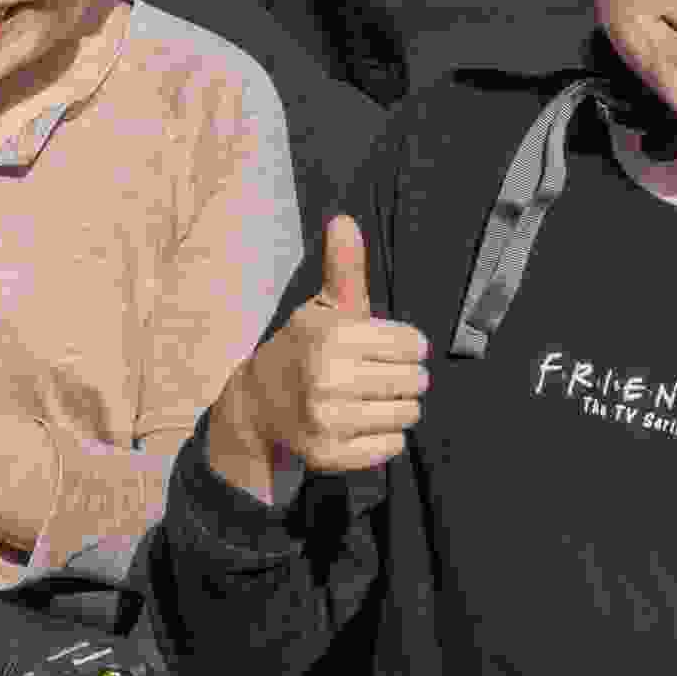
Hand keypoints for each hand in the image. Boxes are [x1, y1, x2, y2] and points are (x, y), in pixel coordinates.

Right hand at [214, 213, 431, 489]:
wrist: (259, 404)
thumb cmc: (307, 347)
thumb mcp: (327, 307)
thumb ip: (345, 267)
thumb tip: (344, 219)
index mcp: (333, 337)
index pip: (415, 345)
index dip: (405, 346)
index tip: (380, 348)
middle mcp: (327, 378)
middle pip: (416, 381)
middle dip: (403, 377)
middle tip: (372, 376)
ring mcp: (326, 420)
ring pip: (408, 415)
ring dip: (396, 407)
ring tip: (368, 399)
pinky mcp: (329, 456)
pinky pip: (393, 447)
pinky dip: (385, 438)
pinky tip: (359, 425)